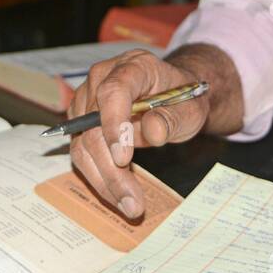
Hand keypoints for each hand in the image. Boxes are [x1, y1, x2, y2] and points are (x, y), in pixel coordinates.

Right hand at [67, 49, 208, 219]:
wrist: (173, 95)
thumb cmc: (182, 98)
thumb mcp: (191, 108)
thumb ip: (172, 118)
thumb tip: (153, 131)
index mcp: (133, 65)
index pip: (113, 91)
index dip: (114, 124)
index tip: (123, 158)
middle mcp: (102, 78)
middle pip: (93, 125)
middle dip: (111, 168)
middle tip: (133, 202)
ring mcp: (87, 100)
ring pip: (82, 144)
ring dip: (103, 180)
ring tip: (129, 206)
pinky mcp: (81, 122)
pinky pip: (82, 153)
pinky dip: (99, 178)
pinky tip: (118, 196)